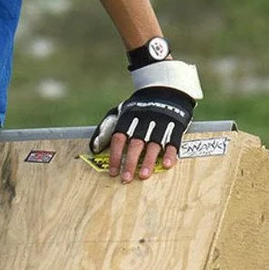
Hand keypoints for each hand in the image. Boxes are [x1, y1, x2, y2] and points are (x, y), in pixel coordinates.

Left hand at [89, 59, 202, 182]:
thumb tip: (93, 148)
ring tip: (144, 176)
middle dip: (130, 162)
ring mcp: (160, 124)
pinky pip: (173, 141)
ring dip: (148, 161)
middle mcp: (143, 121)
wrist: (165, 90)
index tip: (113, 171)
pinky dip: (170, 153)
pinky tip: (166, 165)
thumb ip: (105, 129)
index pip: (118, 138)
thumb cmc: (137, 108)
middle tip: (126, 178)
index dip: (115, 155)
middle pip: (135, 143)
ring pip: (153, 144)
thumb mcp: (119, 113)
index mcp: (128, 118)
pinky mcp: (175, 127)